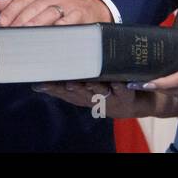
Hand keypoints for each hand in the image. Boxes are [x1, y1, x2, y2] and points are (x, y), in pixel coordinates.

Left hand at [0, 0, 112, 26]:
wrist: (93, 4)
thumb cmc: (61, 3)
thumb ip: (17, 3)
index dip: (11, 11)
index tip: (1, 23)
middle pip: (34, 8)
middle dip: (21, 21)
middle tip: (11, 34)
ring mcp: (67, 5)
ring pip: (49, 15)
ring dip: (37, 26)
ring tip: (26, 36)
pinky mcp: (80, 15)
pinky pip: (68, 23)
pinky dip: (58, 30)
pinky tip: (50, 38)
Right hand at [34, 80, 166, 117]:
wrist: (137, 100)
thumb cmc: (106, 87)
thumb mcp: (85, 85)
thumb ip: (64, 80)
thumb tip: (40, 77)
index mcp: (81, 95)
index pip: (63, 91)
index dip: (53, 87)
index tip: (42, 81)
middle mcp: (93, 99)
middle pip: (79, 94)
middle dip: (72, 87)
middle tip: (64, 80)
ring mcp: (109, 99)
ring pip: (98, 93)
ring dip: (92, 87)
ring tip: (87, 80)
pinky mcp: (126, 97)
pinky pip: (122, 90)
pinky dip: (118, 86)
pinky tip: (116, 80)